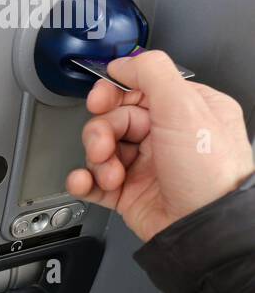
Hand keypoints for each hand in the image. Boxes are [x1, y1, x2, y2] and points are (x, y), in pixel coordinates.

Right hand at [66, 50, 253, 242]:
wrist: (202, 229)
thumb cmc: (209, 174)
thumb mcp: (186, 107)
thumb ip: (153, 73)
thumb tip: (123, 62)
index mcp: (186, 110)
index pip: (138, 89)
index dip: (113, 93)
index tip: (101, 100)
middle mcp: (167, 136)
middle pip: (113, 118)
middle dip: (101, 131)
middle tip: (105, 144)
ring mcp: (146, 165)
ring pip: (100, 148)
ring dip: (96, 159)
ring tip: (110, 172)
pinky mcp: (128, 192)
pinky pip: (93, 180)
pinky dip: (83, 180)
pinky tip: (85, 182)